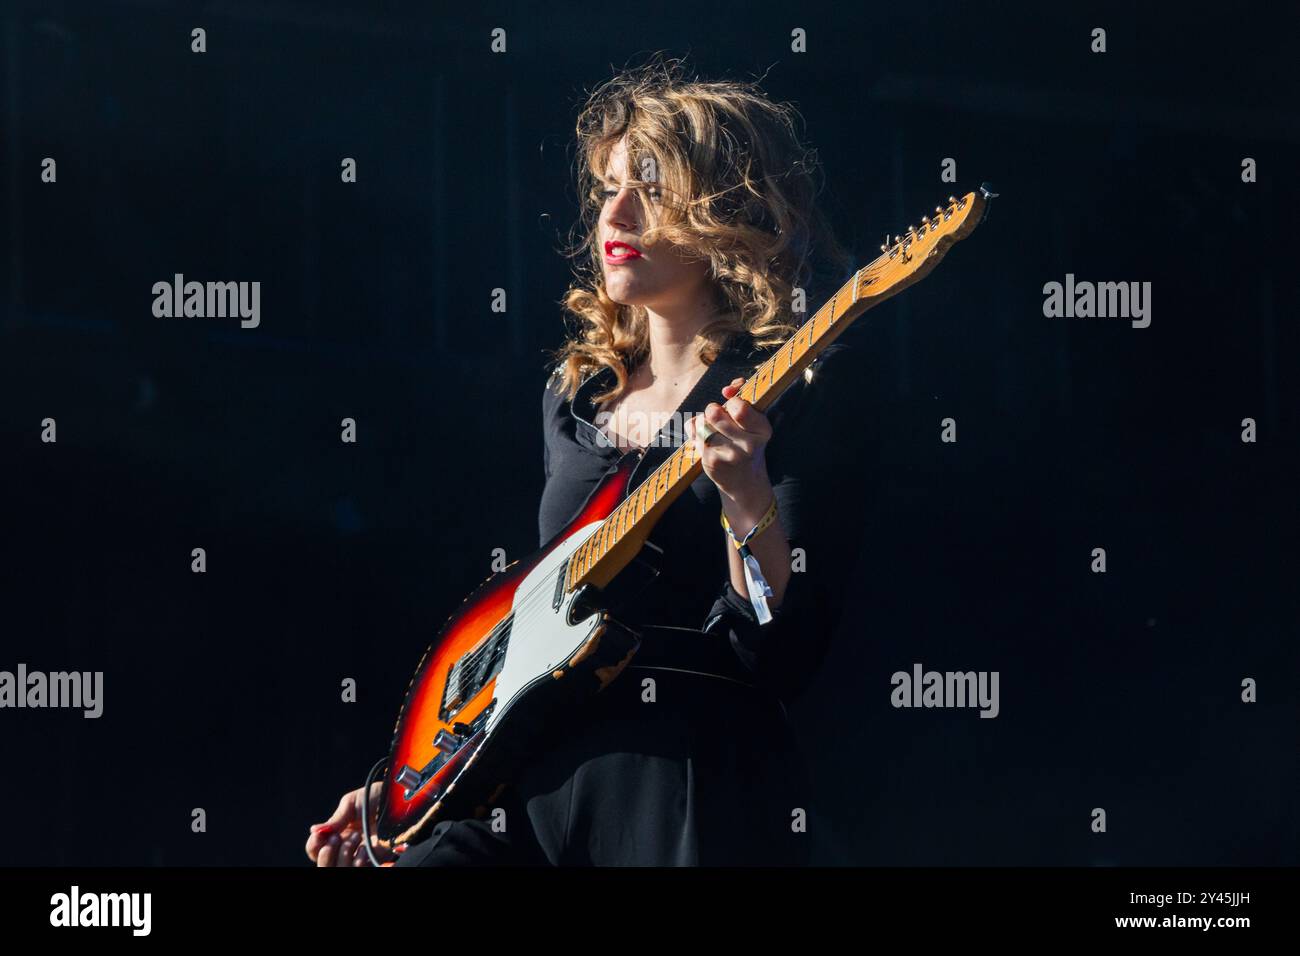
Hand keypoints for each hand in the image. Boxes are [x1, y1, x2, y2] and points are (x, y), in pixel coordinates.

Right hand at [305, 782, 398, 866]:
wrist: (402, 800)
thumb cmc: (378, 797)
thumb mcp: (352, 803)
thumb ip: (334, 820)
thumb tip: (314, 830)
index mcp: (338, 833)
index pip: (317, 849)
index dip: (315, 845)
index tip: (321, 836)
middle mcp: (347, 847)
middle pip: (325, 864)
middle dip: (327, 853)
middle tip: (338, 838)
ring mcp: (361, 855)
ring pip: (341, 869)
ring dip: (343, 857)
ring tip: (356, 839)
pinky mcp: (375, 861)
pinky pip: (360, 871)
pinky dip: (357, 865)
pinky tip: (363, 852)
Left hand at [687, 377, 774, 523]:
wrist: (744, 480)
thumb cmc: (746, 440)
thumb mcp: (753, 419)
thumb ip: (743, 394)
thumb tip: (727, 390)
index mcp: (762, 430)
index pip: (739, 409)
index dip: (731, 403)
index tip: (732, 407)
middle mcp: (749, 445)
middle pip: (715, 414)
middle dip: (712, 410)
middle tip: (716, 415)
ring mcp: (729, 455)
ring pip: (702, 424)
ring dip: (703, 422)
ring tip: (711, 428)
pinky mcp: (712, 462)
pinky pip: (694, 435)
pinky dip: (695, 432)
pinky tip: (704, 439)